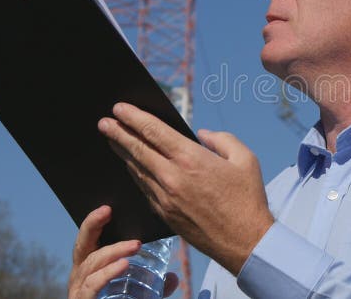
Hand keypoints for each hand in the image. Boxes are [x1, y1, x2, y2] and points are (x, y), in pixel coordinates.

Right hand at [68, 206, 178, 297]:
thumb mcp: (139, 296)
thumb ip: (154, 287)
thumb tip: (173, 278)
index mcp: (90, 269)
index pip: (89, 240)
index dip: (94, 222)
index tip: (108, 206)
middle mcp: (80, 277)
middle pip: (82, 246)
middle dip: (92, 225)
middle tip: (108, 210)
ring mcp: (79, 290)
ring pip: (92, 263)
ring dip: (113, 251)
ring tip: (135, 245)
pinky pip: (93, 285)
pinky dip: (108, 273)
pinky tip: (123, 265)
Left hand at [98, 102, 274, 275]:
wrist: (245, 242)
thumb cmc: (248, 199)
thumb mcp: (246, 159)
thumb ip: (222, 140)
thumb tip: (202, 135)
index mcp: (191, 159)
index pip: (153, 131)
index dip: (134, 117)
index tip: (119, 108)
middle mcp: (172, 177)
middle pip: (137, 149)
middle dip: (117, 133)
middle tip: (103, 122)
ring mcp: (165, 198)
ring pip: (136, 170)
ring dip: (122, 153)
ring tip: (112, 141)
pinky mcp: (165, 215)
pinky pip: (144, 189)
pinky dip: (135, 174)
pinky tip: (132, 167)